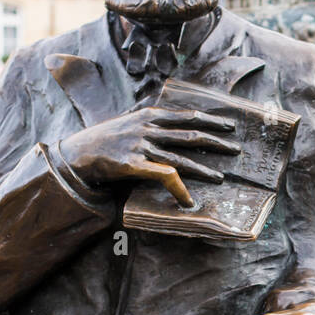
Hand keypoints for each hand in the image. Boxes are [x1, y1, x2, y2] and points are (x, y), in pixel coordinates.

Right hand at [60, 106, 239, 207]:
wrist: (78, 153)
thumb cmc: (105, 139)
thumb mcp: (129, 120)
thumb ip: (150, 119)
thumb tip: (170, 117)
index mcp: (150, 115)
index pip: (188, 116)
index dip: (211, 120)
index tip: (230, 125)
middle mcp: (148, 128)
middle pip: (191, 135)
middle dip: (216, 142)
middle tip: (236, 150)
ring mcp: (142, 146)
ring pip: (181, 158)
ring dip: (204, 169)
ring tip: (221, 177)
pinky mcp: (134, 165)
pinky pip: (164, 177)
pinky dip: (179, 188)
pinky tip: (189, 199)